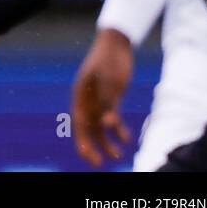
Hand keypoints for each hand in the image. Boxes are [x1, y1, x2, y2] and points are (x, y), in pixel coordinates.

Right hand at [71, 27, 133, 166]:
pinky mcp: (110, 97)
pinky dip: (118, 129)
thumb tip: (108, 125)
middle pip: (86, 128)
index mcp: (80, 96)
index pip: (79, 123)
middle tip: (97, 163)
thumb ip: (108, 102)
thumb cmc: (110, 59)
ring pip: (99, 125)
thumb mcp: (109, 80)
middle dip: (90, 146)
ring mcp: (98, 99)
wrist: (116, 44)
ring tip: (118, 156)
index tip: (89, 156)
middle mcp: (87, 100)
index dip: (82, 141)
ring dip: (106, 141)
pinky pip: (112, 117)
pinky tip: (127, 138)